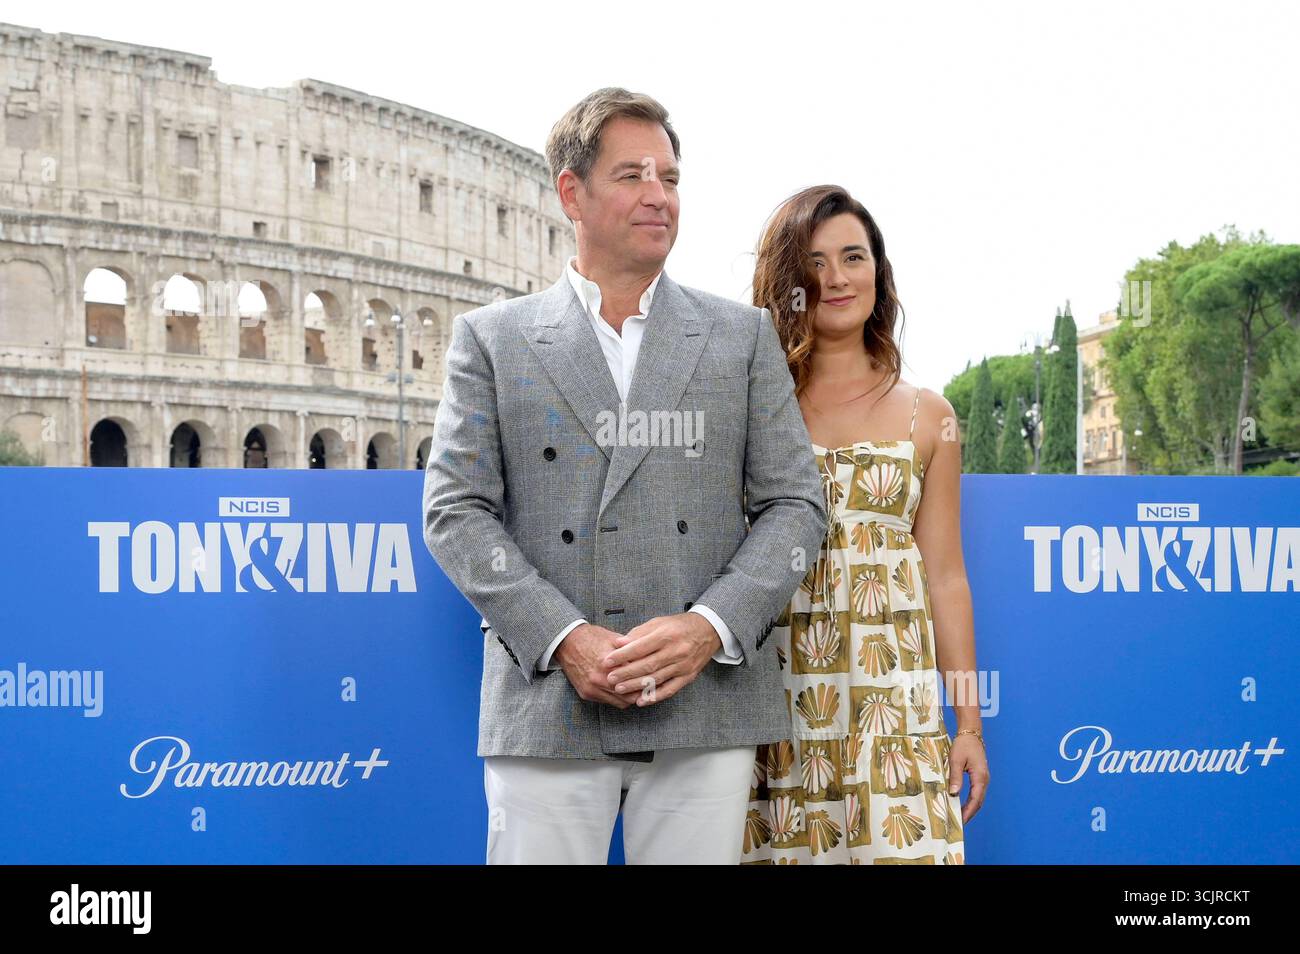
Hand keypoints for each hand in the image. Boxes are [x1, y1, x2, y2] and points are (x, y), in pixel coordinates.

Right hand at [554, 623, 643, 708]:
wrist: (566, 642)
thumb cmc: (591, 637)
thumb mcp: (613, 638)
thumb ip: (630, 648)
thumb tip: (648, 654)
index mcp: (608, 664)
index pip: (634, 681)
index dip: (647, 682)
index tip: (654, 679)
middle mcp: (599, 679)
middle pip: (629, 696)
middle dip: (641, 692)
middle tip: (650, 688)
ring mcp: (592, 688)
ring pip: (620, 702)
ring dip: (630, 697)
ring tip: (639, 691)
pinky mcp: (586, 694)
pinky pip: (607, 702)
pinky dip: (617, 698)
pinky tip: (623, 691)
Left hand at [602, 612, 721, 706]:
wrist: (707, 631)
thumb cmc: (679, 626)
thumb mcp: (658, 622)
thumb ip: (638, 633)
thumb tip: (618, 643)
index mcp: (666, 634)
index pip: (640, 647)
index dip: (622, 655)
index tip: (607, 661)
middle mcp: (676, 650)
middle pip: (647, 665)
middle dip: (626, 673)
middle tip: (610, 679)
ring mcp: (683, 665)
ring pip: (656, 678)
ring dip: (636, 686)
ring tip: (620, 689)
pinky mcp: (688, 676)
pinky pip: (670, 689)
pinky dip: (655, 696)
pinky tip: (641, 700)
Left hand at [947, 734, 988, 823]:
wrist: (971, 734)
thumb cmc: (963, 745)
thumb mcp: (956, 760)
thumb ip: (955, 777)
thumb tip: (954, 793)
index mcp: (980, 777)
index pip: (975, 800)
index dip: (968, 812)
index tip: (961, 821)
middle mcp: (984, 780)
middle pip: (978, 802)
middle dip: (969, 814)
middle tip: (959, 824)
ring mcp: (983, 779)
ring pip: (978, 798)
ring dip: (970, 809)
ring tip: (960, 818)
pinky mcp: (980, 776)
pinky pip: (976, 793)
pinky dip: (971, 801)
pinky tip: (962, 805)